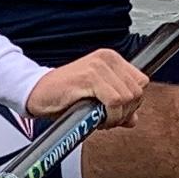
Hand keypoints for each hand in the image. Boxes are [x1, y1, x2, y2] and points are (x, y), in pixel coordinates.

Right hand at [23, 48, 154, 127]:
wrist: (37, 93)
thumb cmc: (64, 95)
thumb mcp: (96, 99)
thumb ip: (117, 107)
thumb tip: (134, 119)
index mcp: (112, 59)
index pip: (141, 83)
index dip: (132, 104)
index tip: (115, 113)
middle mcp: (108, 58)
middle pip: (137, 92)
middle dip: (124, 112)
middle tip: (106, 119)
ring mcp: (99, 66)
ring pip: (128, 98)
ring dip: (115, 116)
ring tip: (98, 118)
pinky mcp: (90, 76)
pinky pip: (114, 101)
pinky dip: (109, 116)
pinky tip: (95, 118)